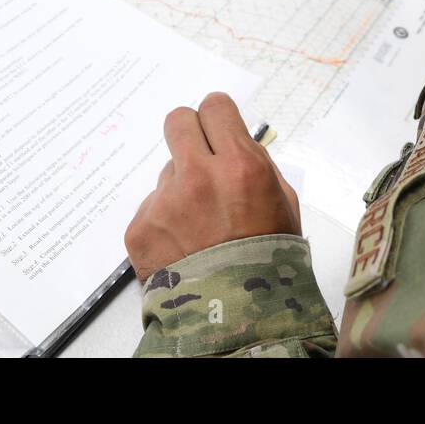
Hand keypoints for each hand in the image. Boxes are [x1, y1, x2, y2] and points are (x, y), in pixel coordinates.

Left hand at [124, 92, 300, 280]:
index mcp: (241, 166)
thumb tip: (236, 146)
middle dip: (188, 133)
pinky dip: (165, 222)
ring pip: (166, 172)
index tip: (217, 128)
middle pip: (177, 120)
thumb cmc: (270, 262)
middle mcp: (199, 176)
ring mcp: (165, 202)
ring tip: (199, 226)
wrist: (237, 317)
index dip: (217, 117)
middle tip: (198, 157)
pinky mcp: (140, 227)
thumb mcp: (284, 205)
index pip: (215, 107)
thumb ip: (259, 167)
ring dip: (180, 188)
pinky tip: (182, 246)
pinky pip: (151, 208)